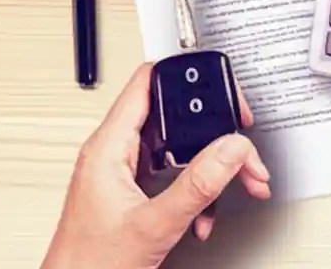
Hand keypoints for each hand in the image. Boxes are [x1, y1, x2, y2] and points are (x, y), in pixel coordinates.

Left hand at [41, 63, 270, 268]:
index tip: (220, 94)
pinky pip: (171, 175)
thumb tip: (230, 149)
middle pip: (172, 117)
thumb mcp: (155, 223)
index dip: (187, 79)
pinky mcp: (130, 190)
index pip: (148, 82)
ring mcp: (121, 171)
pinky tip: (203, 215)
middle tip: (239, 149)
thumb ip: (197, 184)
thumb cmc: (91, 264)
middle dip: (212, 135)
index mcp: (108, 146)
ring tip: (236, 183)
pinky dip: (194, 191)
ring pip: (176, 149)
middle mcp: (112, 152)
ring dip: (209, 168)